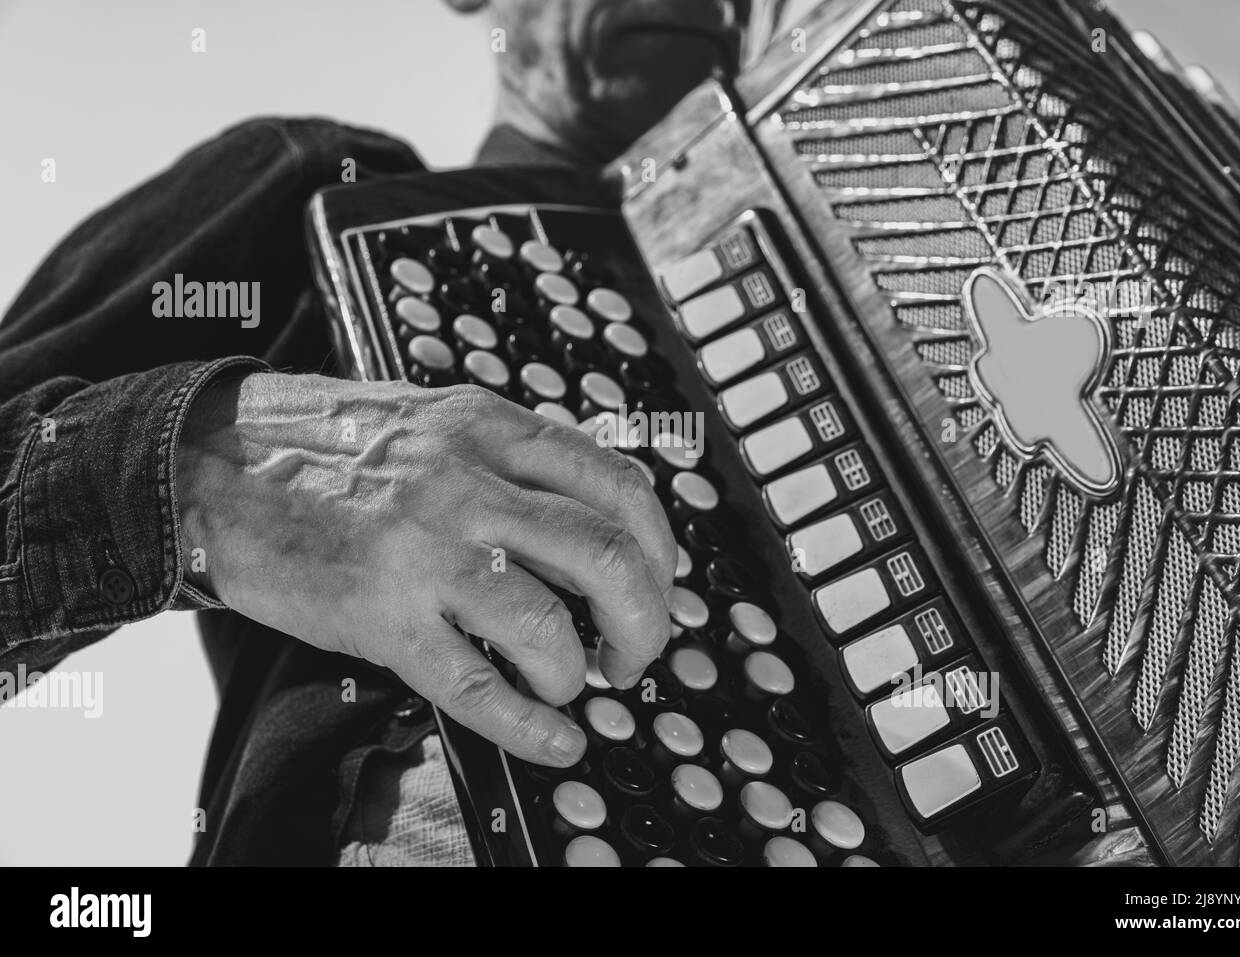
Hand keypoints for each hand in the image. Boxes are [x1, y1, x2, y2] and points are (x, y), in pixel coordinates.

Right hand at [177, 372, 675, 765]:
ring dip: (580, 671)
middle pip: (608, 557)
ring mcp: (425, 552)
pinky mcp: (380, 616)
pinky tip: (554, 740)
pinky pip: (476, 685)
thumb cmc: (325, 446)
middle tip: (635, 651)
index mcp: (489, 430)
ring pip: (550, 624)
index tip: (658, 583)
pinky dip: (531, 725)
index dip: (660, 550)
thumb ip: (510, 459)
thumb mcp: (435, 420)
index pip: (618, 489)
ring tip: (575, 684)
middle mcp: (468, 484)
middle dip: (646, 620)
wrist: (210, 464)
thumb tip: (589, 521)